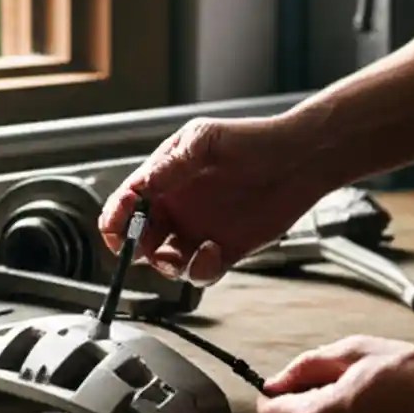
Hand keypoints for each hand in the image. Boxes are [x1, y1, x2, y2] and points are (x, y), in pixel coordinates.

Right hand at [97, 115, 324, 285]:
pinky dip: (200, 270)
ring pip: (166, 262)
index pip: (125, 204)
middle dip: (134, 248)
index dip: (115, 217)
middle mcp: (176, 209)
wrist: (298, 159)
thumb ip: (172, 164)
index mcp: (163, 180)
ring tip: (183, 256)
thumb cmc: (252, 140)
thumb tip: (143, 183)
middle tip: (146, 246)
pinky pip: (200, 272)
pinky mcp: (222, 251)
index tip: (119, 223)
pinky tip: (212, 252)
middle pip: (137, 240)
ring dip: (167, 265)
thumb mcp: (205, 140)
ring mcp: (197, 232)